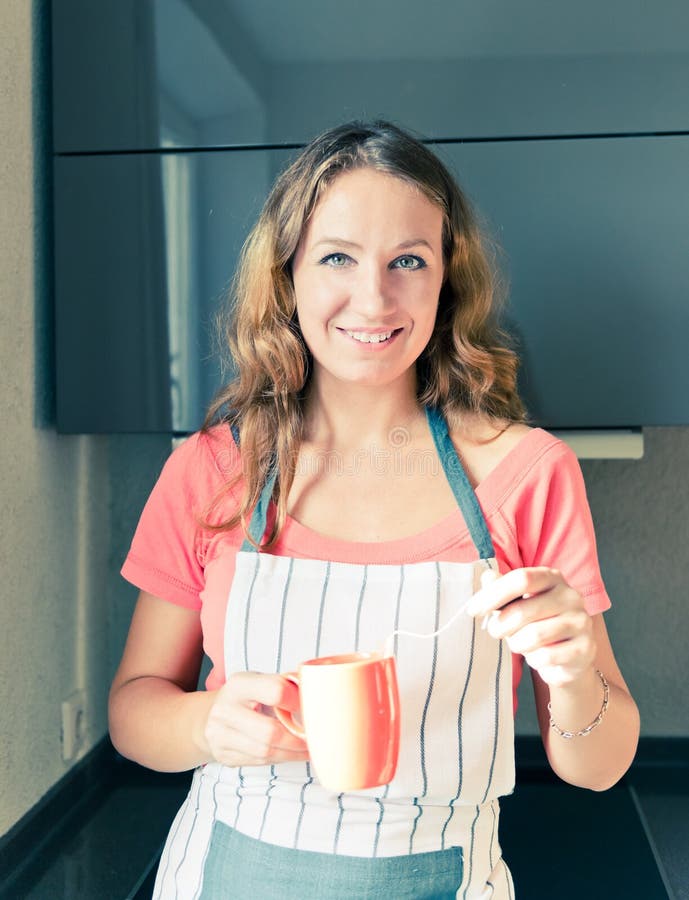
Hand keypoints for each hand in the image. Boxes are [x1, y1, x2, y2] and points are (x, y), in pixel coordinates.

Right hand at [201, 671, 309, 766]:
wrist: (210, 716)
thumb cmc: (246, 697)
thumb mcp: (260, 682)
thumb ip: (285, 686)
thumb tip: (319, 695)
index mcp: (239, 685)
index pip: (274, 691)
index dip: (296, 701)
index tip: (310, 708)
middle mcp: (225, 710)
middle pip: (270, 732)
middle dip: (297, 740)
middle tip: (315, 740)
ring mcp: (220, 735)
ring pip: (265, 752)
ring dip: (292, 753)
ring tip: (307, 749)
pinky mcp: (223, 755)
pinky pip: (258, 762)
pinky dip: (280, 759)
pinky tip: (291, 753)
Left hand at [466, 567, 596, 687]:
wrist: (567, 656)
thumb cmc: (536, 623)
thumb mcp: (517, 602)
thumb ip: (501, 588)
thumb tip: (487, 577)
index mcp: (552, 577)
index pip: (521, 579)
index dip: (493, 595)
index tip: (473, 610)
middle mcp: (571, 596)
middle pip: (522, 611)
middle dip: (499, 626)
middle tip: (495, 631)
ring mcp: (581, 622)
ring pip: (532, 637)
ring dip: (517, 644)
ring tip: (520, 643)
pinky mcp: (585, 649)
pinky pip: (545, 657)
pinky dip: (533, 660)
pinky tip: (538, 656)